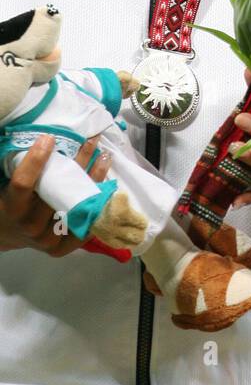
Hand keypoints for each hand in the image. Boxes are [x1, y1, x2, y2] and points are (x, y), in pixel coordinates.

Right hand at [0, 135, 110, 253]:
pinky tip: (106, 182)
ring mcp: (49, 239)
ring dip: (94, 178)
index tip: (49, 137)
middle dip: (78, 162)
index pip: (23, 183)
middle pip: (59, 191)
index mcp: (12, 209)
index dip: (36, 160)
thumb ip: (23, 170)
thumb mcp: (7, 186)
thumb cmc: (8, 202)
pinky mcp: (64, 246)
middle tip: (91, 140)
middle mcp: (31, 226)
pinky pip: (87, 222)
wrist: (7, 233)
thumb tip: (44, 139)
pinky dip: (97, 202)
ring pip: (78, 206)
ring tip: (105, 156)